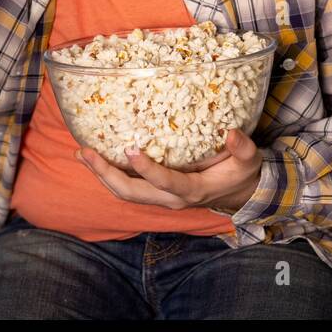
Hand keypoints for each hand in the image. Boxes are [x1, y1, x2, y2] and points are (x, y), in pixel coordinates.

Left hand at [75, 129, 262, 215]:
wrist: (237, 193)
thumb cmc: (241, 174)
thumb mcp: (249, 161)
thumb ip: (243, 148)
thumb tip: (231, 132)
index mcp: (192, 191)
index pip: (166, 183)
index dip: (147, 169)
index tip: (130, 149)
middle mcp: (171, 198)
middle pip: (132, 193)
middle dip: (106, 174)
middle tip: (87, 153)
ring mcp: (160, 198)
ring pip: (124, 192)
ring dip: (101, 174)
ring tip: (82, 154)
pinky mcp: (154, 192)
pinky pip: (126, 187)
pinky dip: (108, 174)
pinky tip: (94, 158)